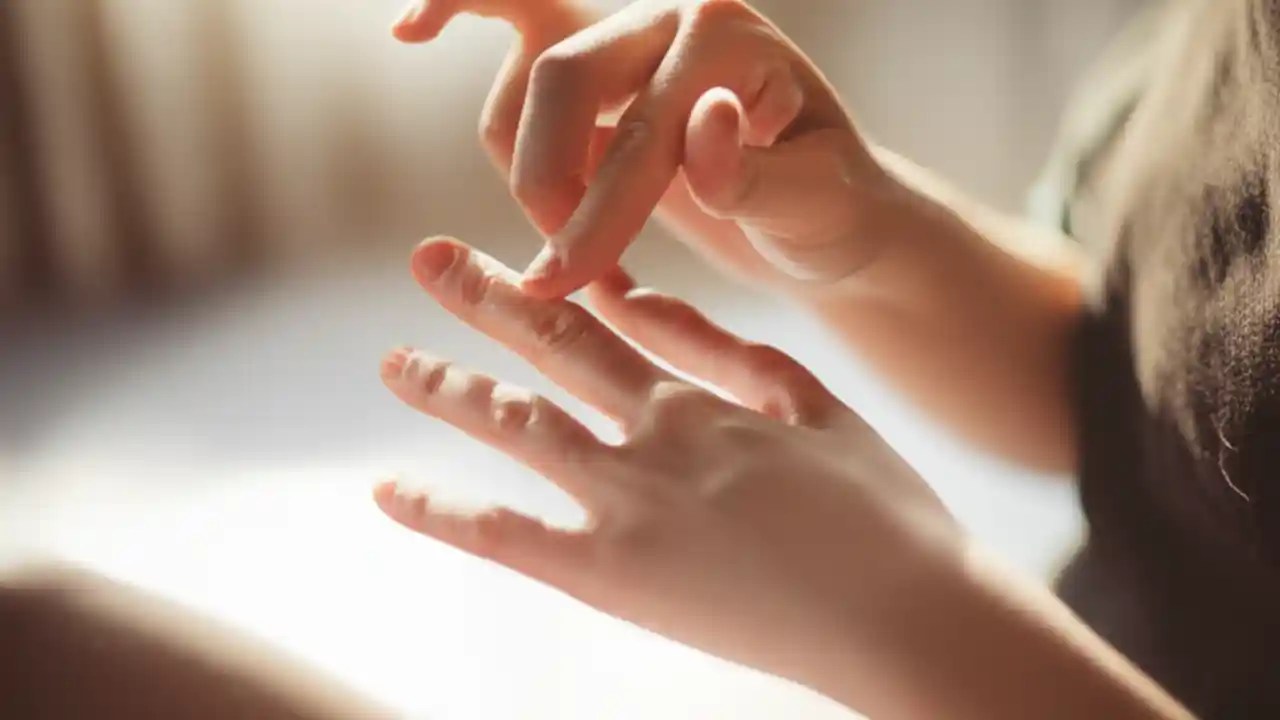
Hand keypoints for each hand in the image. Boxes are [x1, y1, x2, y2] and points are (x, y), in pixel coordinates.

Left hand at [374, 237, 958, 704]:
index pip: (601, 320)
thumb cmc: (878, 514)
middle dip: (482, 298)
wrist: (908, 617)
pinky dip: (440, 512)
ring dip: (448, 387)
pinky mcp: (610, 578)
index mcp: (700, 395)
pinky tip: (386, 490)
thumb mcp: (812, 403)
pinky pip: (504, 536)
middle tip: (425, 259)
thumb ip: (725, 349)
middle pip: (546, 350)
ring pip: (515, 428)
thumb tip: (646, 298)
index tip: (508, 255)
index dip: (548, 282)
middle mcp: (648, 435)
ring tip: (394, 362)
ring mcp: (622, 504)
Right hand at [391, 0, 897, 295]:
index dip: (600, 214)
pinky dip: (451, 12)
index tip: (568, 285)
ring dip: (529, 173)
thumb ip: (757, 175)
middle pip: (556, 78)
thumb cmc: (828, 205)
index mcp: (727, 36)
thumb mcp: (818, 204)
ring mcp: (620, 26)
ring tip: (579, 243)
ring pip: (520, 86)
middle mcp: (666, 12)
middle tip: (564, 271)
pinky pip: (499, 27)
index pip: (642, 126)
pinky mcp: (585, 53)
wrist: (817, 202)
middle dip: (548, 185)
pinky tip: (408, 33)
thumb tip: (703, 119)